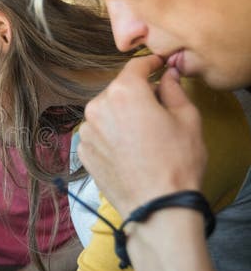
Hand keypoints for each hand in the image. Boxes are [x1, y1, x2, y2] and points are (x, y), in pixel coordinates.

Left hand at [78, 56, 206, 216]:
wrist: (157, 207)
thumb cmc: (176, 162)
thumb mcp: (187, 118)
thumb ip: (173, 89)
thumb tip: (167, 76)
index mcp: (124, 92)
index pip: (136, 66)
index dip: (150, 64)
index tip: (158, 66)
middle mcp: (98, 107)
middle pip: (119, 90)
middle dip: (136, 94)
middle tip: (156, 109)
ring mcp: (87, 131)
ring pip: (106, 112)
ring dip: (121, 116)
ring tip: (142, 135)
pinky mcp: (83, 152)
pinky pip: (98, 133)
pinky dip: (110, 135)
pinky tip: (128, 150)